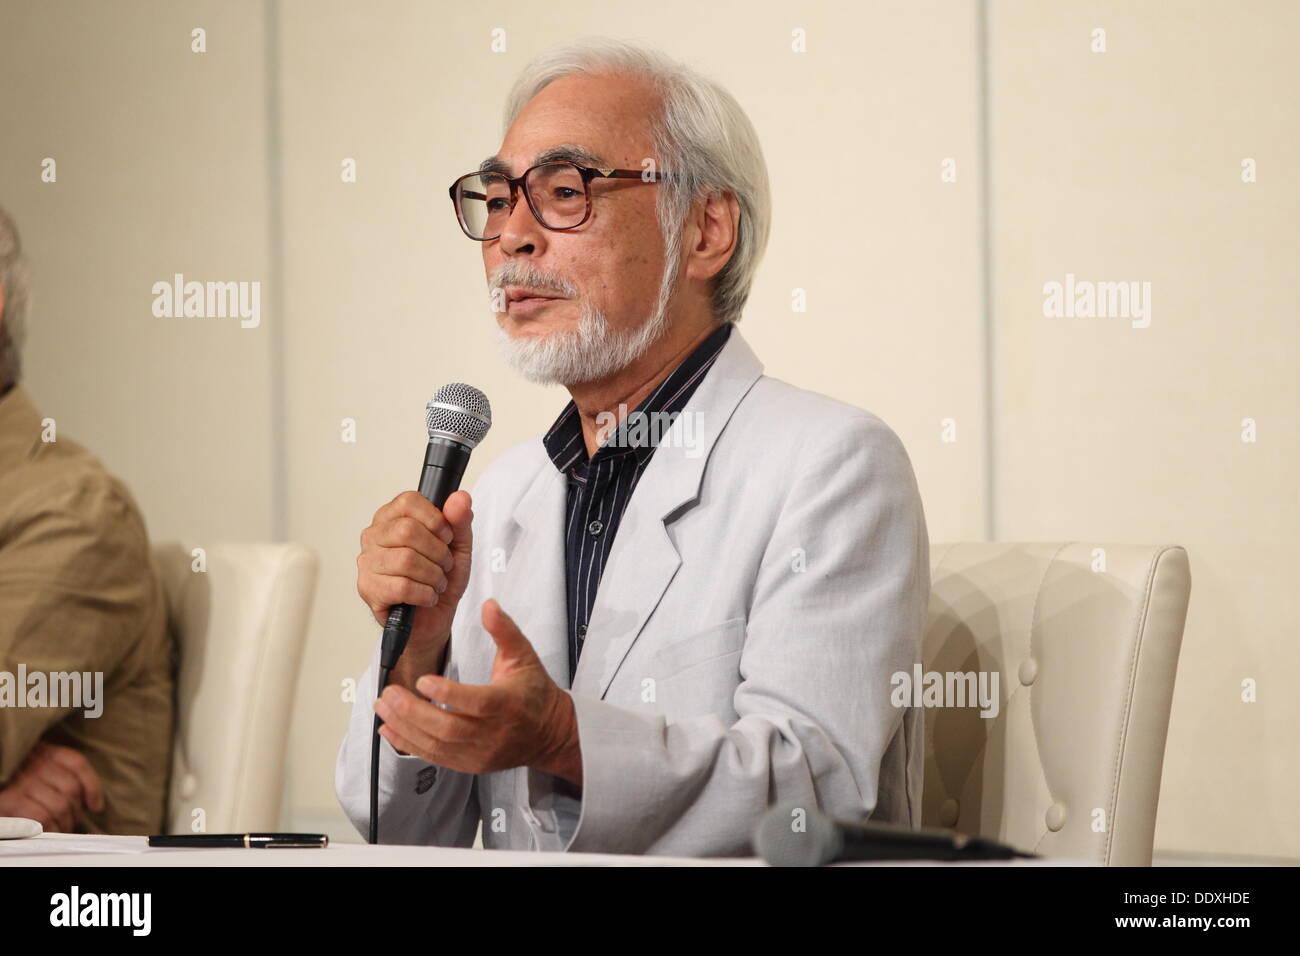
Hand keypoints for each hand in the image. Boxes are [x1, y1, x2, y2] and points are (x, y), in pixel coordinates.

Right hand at [0, 741, 103, 831]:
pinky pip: (40, 817)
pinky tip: (49, 832)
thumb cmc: (7, 772)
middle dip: (76, 812)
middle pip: (71, 789)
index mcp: (41, 751)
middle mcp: (34, 764)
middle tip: (71, 824)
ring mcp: (22, 783)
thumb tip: (88, 800)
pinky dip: (48, 828)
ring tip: (61, 831)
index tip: (96, 805)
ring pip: (59, 805)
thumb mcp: (29, 760)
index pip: (76, 763)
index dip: (92, 786)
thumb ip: (52, 769)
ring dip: (64, 823)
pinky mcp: (9, 801)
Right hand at [357, 489, 473, 682]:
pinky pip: (402, 586)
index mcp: (392, 517)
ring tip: (436, 582)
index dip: (436, 520)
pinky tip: (427, 597)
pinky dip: (425, 594)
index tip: (446, 537)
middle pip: (407, 531)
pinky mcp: (368, 589)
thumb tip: (460, 498)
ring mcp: (367, 562)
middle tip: (444, 565)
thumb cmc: (440, 578)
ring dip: (433, 575)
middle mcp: (373, 535)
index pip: (409, 501)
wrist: (434, 617)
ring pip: (406, 560)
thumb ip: (460, 520)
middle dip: (437, 552)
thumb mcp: (458, 547)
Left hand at [374, 598, 582, 786]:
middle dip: (414, 712)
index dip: (447, 694)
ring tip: (383, 708)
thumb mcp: (524, 655)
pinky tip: (389, 729)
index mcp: (507, 703)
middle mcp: (492, 733)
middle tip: (389, 693)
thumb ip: (504, 630)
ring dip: (405, 727)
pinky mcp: (470, 764)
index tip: (422, 680)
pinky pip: (435, 758)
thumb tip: (488, 605)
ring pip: (437, 745)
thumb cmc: (533, 692)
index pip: (475, 702)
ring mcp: (480, 753)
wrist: (549, 733)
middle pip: (449, 728)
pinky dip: (409, 744)